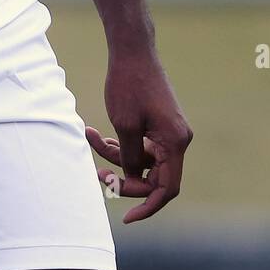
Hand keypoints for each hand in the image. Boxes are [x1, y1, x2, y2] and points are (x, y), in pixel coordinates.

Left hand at [86, 49, 191, 222]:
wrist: (132, 51)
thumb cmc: (128, 84)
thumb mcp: (124, 126)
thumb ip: (129, 158)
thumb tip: (131, 179)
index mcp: (175, 142)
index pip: (167, 189)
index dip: (148, 206)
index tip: (127, 218)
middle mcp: (177, 139)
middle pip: (153, 177)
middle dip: (124, 177)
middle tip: (97, 173)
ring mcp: (168, 131)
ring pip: (142, 160)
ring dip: (115, 155)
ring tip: (91, 136)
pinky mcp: (158, 123)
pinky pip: (140, 145)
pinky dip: (121, 144)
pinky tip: (98, 133)